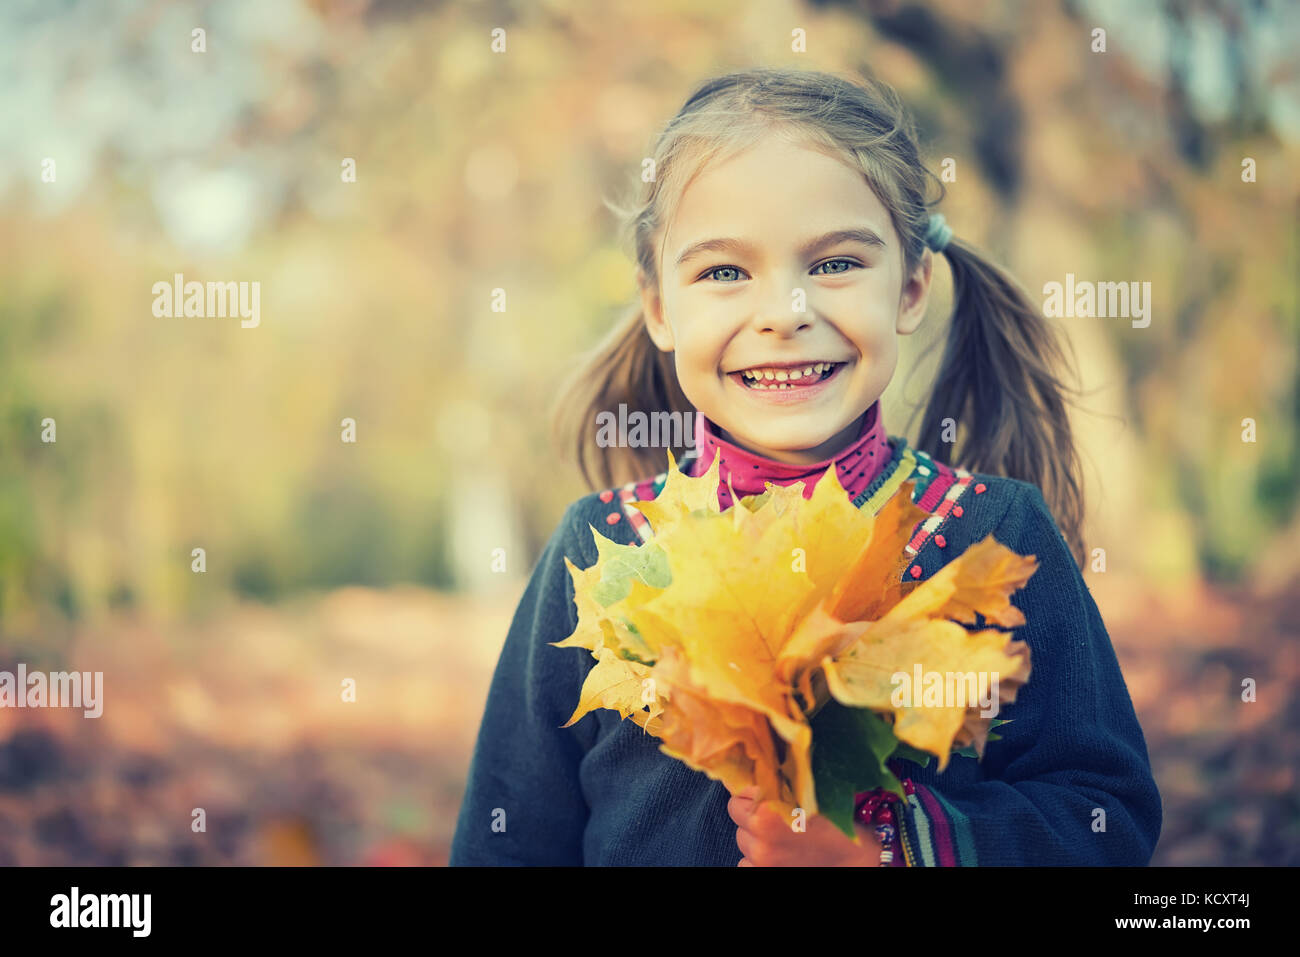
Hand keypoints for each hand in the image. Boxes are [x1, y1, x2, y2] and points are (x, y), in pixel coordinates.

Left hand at [727, 785, 882, 865]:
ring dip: (755, 837)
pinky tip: (779, 856)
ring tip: (781, 837)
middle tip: (778, 815)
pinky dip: (756, 860)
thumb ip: (779, 784)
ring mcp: (762, 863)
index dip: (753, 792)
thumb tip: (750, 774)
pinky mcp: (764, 876)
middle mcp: (760, 841)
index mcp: (768, 814)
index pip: (738, 795)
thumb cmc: (840, 824)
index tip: (768, 794)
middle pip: (737, 818)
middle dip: (753, 813)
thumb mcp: (810, 794)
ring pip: (742, 841)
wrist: (860, 861)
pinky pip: (745, 864)